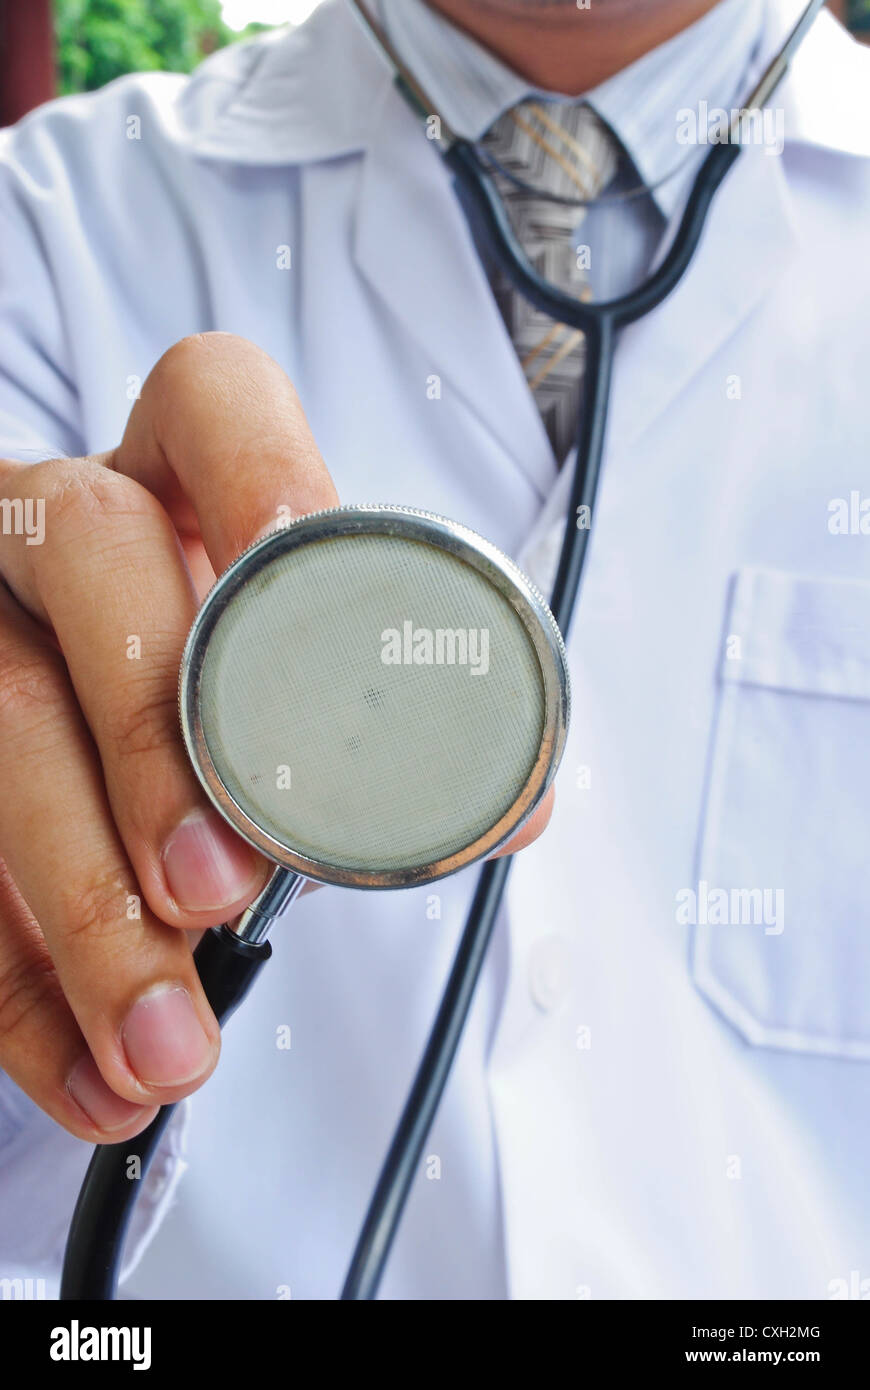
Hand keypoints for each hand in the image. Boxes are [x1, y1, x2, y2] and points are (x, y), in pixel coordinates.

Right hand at [0, 332, 552, 1142]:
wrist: (80, 699)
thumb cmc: (213, 664)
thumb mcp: (286, 654)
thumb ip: (394, 712)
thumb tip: (518, 804)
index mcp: (172, 474)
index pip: (213, 404)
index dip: (260, 471)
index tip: (300, 558)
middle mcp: (53, 526)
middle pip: (86, 571)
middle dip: (152, 737)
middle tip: (214, 886)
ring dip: (78, 910)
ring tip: (165, 1041)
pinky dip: (21, 997)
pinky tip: (93, 1076)